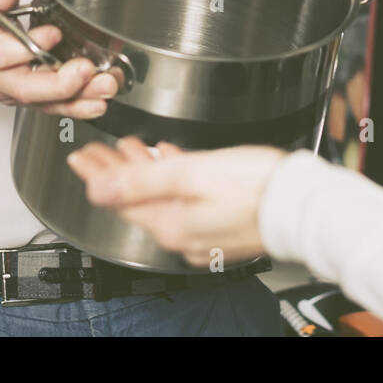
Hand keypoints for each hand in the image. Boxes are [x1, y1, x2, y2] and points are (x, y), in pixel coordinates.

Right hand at [0, 0, 118, 117]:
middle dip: (59, 84)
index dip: (26, 49)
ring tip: (104, 88)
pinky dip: (73, 104)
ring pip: (37, 101)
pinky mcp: (16, 95)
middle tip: (88, 71)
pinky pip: (44, 105)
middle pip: (21, 86)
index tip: (54, 35)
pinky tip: (96, 101)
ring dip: (75, 98)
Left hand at [66, 137, 285, 266]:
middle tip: (97, 149)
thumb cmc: (257, 187)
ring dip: (143, 171)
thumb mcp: (192, 173)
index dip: (96, 172)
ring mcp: (202, 232)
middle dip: (115, 169)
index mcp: (170, 222)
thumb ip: (143, 180)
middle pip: (136, 197)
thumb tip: (99, 189)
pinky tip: (173, 163)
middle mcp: (182, 234)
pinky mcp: (220, 225)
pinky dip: (171, 179)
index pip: (119, 196)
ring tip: (133, 149)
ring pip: (160, 197)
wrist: (302, 205)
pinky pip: (183, 201)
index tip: (79, 155)